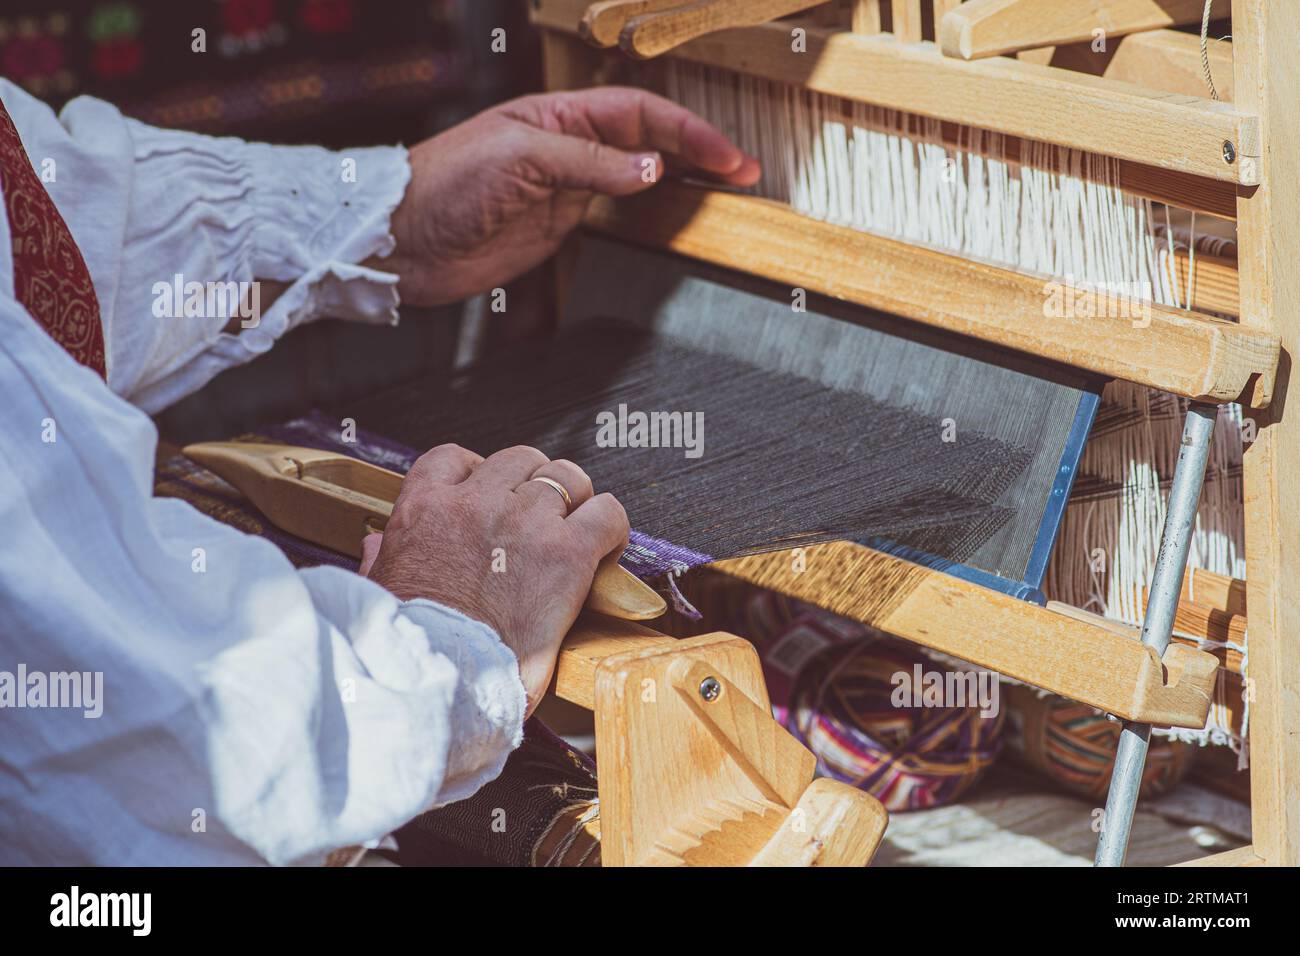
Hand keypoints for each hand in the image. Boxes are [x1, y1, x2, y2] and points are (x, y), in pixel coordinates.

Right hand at [360, 444, 629, 715]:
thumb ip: (383, 560)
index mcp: (424, 510)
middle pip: (520, 461)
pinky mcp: (565, 552)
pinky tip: (605, 549)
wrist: (437, 680)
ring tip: (577, 531)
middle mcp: (474, 504)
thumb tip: (377, 546)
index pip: (453, 459)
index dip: (479, 473)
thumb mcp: (381, 592)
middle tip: (540, 521)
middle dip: (533, 485)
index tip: (491, 497)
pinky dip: (611, 526)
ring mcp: (523, 522)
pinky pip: (606, 514)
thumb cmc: (408, 647)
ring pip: (567, 477)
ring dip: (575, 501)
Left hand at [380, 87, 760, 304]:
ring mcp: (566, 189)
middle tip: (744, 173)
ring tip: (723, 194)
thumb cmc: (443, 184)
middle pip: (648, 141)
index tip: (727, 156)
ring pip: (638, 178)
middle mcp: (567, 148)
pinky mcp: (558, 228)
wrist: (401, 241)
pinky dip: (651, 216)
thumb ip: (589, 164)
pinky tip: (675, 219)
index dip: (688, 132)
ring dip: (682, 183)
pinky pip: (617, 215)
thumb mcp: (520, 160)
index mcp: (557, 115)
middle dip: (699, 152)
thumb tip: (653, 167)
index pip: (639, 114)